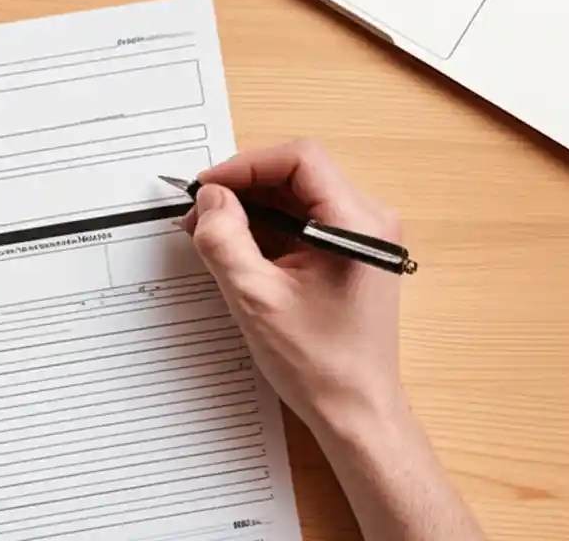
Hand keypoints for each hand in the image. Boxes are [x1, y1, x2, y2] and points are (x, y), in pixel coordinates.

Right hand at [181, 140, 405, 434]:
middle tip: (201, 214)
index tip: (207, 188)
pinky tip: (235, 248)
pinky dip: (265, 228)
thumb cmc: (319, 364)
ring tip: (211, 233)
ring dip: (250, 208)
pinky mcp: (348, 253)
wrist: (355, 410)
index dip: (245, 165)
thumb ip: (225, 240)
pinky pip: (301, 221)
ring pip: (295, 196)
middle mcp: (367, 221)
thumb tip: (209, 199)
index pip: (299, 159)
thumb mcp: (255, 298)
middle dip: (242, 188)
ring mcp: (360, 237)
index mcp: (356, 224)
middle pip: (296, 174)